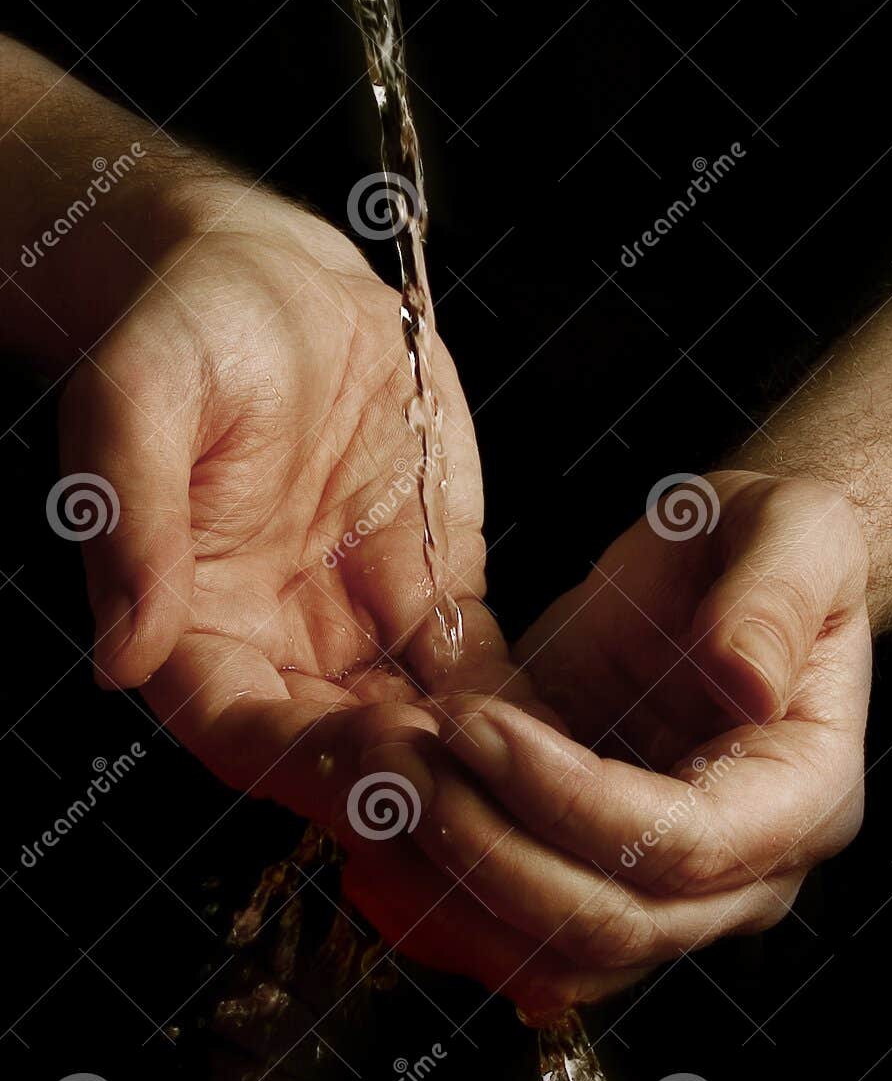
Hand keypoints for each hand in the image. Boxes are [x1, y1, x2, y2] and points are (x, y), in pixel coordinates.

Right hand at [57, 174, 541, 902]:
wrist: (271, 274)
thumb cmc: (186, 323)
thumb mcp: (140, 399)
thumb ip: (130, 522)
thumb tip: (119, 654)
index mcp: (195, 630)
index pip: (247, 735)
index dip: (315, 766)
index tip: (389, 772)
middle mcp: (279, 654)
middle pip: (346, 760)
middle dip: (421, 792)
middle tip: (501, 807)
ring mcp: (359, 635)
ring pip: (423, 737)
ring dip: (483, 778)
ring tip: (556, 802)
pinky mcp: (434, 601)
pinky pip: (480, 679)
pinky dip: (524, 721)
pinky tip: (583, 749)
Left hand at [415, 471, 870, 1009]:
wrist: (730, 573)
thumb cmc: (773, 545)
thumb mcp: (798, 530)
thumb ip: (779, 597)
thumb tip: (748, 680)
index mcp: (802, 796)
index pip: (684, 844)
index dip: (569, 798)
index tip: (473, 724)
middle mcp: (742, 874)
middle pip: (608, 923)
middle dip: (488, 854)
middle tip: (397, 765)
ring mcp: (663, 891)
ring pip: (550, 954)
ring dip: (449, 892)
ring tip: (373, 795)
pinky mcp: (588, 872)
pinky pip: (513, 932)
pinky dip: (439, 900)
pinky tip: (375, 837)